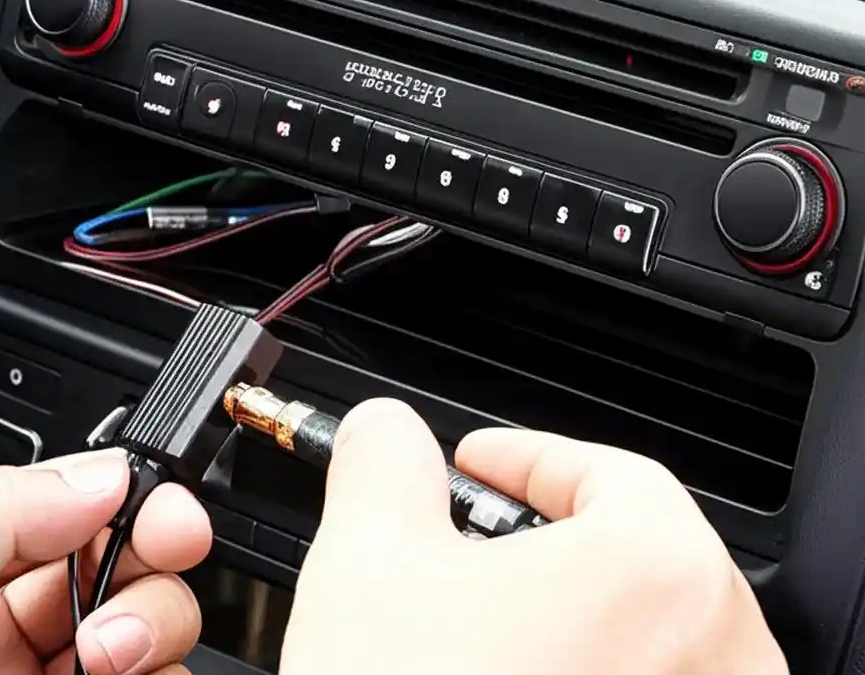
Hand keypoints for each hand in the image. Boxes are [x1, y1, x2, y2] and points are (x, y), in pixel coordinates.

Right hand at [282, 399, 786, 673]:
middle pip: (631, 556)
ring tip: (472, 637)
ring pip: (642, 639)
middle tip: (461, 552)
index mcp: (658, 573)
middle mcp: (720, 657)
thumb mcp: (364, 561)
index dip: (520, 459)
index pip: (603, 472)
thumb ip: (381, 462)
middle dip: (537, 544)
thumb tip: (384, 433)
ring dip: (562, 619)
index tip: (473, 468)